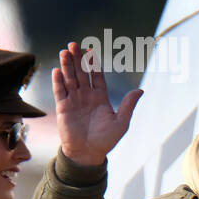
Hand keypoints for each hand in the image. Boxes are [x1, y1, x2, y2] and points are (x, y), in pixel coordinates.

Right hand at [52, 41, 141, 165]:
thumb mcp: (121, 122)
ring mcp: (74, 101)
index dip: (93, 64)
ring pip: (70, 79)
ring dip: (67, 66)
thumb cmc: (106, 139)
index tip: (90, 50)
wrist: (88, 153)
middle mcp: (86, 97)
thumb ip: (128, 105)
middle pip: (81, 74)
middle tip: (74, 44)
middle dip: (77, 59)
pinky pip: (60, 92)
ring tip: (65, 51)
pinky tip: (57, 70)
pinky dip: (58, 81)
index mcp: (100, 98)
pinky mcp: (63, 108)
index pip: (96, 77)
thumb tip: (140, 90)